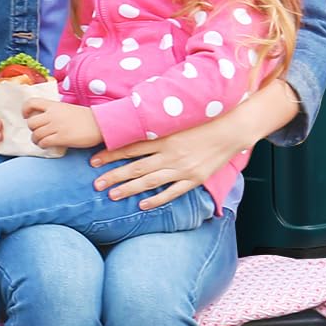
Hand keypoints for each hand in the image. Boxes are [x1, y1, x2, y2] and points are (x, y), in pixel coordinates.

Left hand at [23, 100, 102, 149]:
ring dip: (35, 140)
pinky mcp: (62, 138)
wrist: (100, 123)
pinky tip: (47, 145)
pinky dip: (42, 145)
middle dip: (32, 129)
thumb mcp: (67, 108)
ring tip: (40, 141)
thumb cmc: (86, 117)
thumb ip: (55, 112)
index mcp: (54, 105)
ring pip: (35, 134)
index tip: (27, 116)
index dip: (25, 110)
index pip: (31, 102)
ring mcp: (57, 126)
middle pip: (31, 122)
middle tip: (37, 132)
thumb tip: (44, 119)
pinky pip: (44, 143)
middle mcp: (53, 115)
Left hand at [91, 119, 241, 208]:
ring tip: (112, 195)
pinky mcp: (195, 178)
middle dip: (114, 176)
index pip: (131, 147)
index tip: (93, 161)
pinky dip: (157, 199)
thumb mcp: (178, 120)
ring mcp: (182, 168)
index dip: (111, 154)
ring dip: (129, 189)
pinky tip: (142, 205)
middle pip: (136, 167)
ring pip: (150, 181)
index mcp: (165, 137)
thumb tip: (133, 126)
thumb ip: (157, 126)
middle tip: (96, 184)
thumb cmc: (204, 121)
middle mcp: (171, 154)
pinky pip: (172, 192)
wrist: (231, 130)